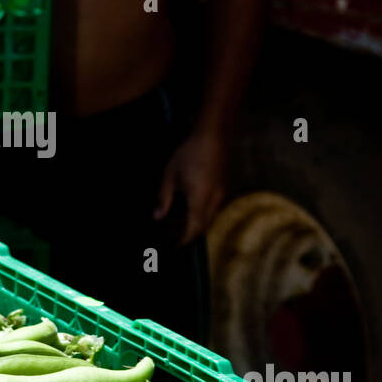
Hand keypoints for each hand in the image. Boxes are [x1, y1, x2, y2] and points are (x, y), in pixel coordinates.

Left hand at [153, 129, 228, 244]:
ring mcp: (221, 194)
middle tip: (173, 235)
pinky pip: (213, 208)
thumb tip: (157, 216)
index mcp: (199, 199)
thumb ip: (163, 198)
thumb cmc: (189, 153)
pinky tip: (189, 207)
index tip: (174, 245)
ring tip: (179, 221)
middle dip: (189, 234)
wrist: (213, 135)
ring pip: (209, 218)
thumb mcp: (170, 176)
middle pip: (203, 226)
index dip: (184, 239)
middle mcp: (214, 200)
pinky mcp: (223, 188)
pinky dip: (202, 213)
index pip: (193, 228)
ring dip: (196, 224)